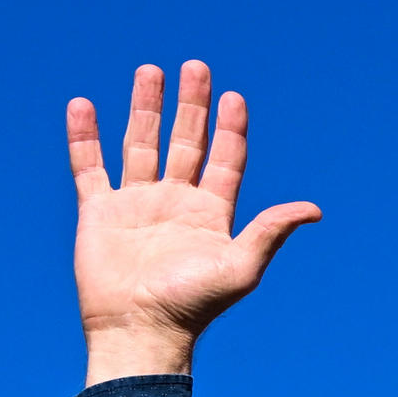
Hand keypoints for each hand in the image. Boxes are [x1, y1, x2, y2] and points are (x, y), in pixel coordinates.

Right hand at [68, 61, 320, 380]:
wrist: (141, 330)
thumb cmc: (194, 305)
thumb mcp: (241, 267)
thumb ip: (271, 231)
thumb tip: (314, 210)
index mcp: (211, 212)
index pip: (225, 158)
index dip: (230, 127)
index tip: (233, 96)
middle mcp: (176, 202)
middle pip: (186, 141)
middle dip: (191, 105)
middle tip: (196, 66)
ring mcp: (136, 204)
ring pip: (141, 143)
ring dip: (145, 107)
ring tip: (150, 70)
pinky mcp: (99, 212)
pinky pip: (89, 166)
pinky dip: (84, 137)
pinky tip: (83, 105)